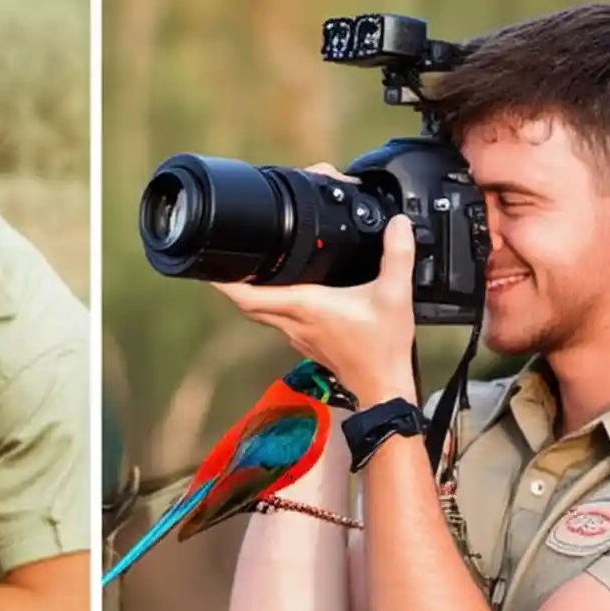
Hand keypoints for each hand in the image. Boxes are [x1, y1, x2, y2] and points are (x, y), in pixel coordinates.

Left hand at [212, 164, 417, 405]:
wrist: (383, 386)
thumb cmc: (382, 348)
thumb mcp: (394, 295)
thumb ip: (396, 255)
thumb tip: (397, 224)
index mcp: (306, 306)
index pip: (251, 296)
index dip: (227, 281)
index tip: (212, 265)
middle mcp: (294, 322)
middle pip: (248, 304)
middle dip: (232, 284)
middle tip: (222, 263)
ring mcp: (298, 336)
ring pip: (262, 313)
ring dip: (251, 295)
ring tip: (246, 274)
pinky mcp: (306, 343)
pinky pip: (280, 321)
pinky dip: (273, 307)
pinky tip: (283, 296)